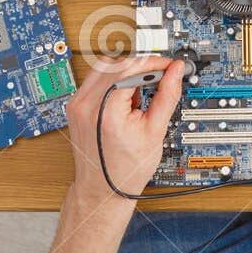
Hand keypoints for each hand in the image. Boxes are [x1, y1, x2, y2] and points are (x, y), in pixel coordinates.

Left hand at [63, 55, 185, 206]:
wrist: (103, 189)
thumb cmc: (125, 170)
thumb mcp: (155, 132)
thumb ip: (167, 96)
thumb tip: (176, 72)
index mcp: (106, 111)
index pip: (131, 68)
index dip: (154, 63)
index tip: (169, 65)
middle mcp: (86, 104)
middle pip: (117, 63)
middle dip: (141, 66)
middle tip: (159, 77)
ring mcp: (77, 104)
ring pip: (104, 67)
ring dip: (126, 71)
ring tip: (139, 94)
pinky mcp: (75, 106)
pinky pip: (95, 79)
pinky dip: (113, 80)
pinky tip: (124, 99)